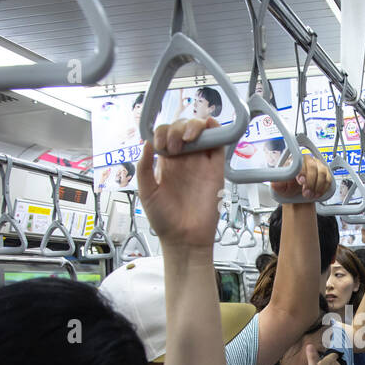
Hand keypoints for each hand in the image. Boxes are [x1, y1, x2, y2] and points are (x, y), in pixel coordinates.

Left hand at [138, 118, 224, 248]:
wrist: (184, 238)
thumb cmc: (163, 220)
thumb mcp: (146, 192)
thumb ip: (144, 167)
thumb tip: (146, 143)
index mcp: (167, 163)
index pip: (165, 134)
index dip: (162, 133)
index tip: (159, 147)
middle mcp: (185, 160)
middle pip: (183, 128)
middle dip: (176, 130)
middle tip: (173, 148)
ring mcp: (201, 162)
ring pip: (201, 131)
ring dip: (193, 126)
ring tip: (186, 140)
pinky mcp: (216, 168)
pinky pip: (219, 142)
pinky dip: (215, 129)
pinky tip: (207, 128)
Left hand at [271, 151, 332, 201]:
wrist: (296, 192)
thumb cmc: (289, 186)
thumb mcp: (280, 187)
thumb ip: (277, 184)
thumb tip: (275, 182)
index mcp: (297, 161)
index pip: (302, 162)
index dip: (302, 172)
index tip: (300, 181)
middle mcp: (309, 161)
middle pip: (314, 167)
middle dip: (310, 182)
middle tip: (306, 193)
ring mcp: (319, 167)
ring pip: (323, 173)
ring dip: (317, 187)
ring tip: (311, 195)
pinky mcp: (326, 174)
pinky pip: (329, 180)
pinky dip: (324, 188)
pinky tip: (317, 194)